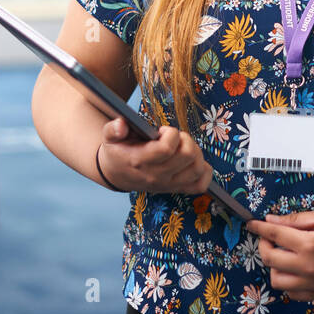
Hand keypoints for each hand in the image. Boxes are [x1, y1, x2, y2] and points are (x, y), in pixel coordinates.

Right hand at [96, 117, 213, 194]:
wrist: (116, 175)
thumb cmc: (117, 151)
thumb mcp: (109, 136)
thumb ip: (113, 129)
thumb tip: (121, 125)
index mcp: (140, 161)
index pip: (167, 148)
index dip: (171, 133)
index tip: (163, 130)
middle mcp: (156, 176)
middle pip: (188, 156)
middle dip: (185, 139)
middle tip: (175, 137)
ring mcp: (168, 185)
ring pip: (197, 169)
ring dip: (196, 152)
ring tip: (183, 146)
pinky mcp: (176, 189)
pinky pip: (200, 185)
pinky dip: (204, 171)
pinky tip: (194, 160)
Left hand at [246, 209, 313, 301]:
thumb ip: (296, 220)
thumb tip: (272, 220)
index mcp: (309, 245)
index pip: (274, 235)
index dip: (259, 228)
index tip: (251, 224)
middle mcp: (309, 268)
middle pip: (270, 259)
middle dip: (264, 245)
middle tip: (269, 237)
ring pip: (278, 281)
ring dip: (274, 266)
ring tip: (282, 255)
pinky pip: (294, 294)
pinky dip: (289, 282)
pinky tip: (294, 269)